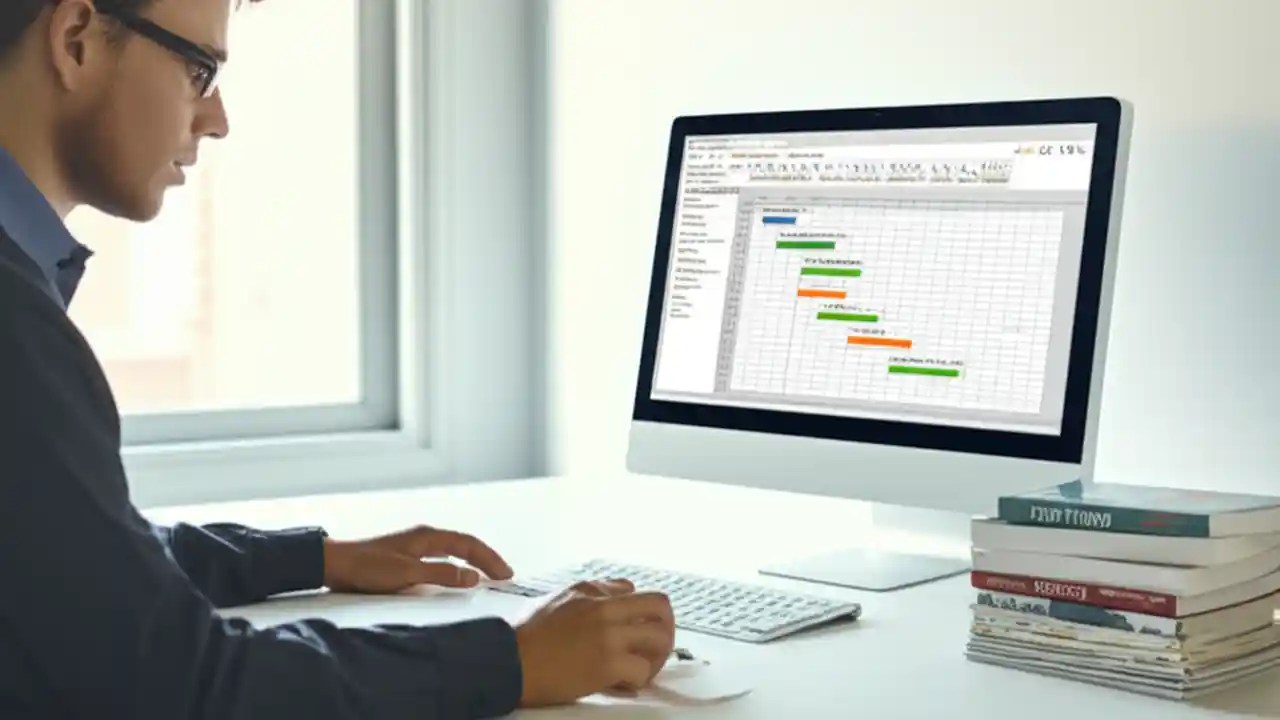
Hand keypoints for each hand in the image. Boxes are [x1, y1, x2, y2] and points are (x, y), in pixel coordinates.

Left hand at [321, 525, 512, 593]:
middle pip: (464, 545)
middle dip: (486, 559)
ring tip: (487, 575)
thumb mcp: (407, 573)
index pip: (469, 544)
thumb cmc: (367, 567)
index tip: (505, 574)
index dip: (489, 558)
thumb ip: (441, 574)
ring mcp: (414, 546)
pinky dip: (456, 566)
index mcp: (428, 536)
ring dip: (472, 562)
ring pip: (453, 551)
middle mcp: (424, 538)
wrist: (334, 564)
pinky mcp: (405, 557)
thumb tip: (472, 577)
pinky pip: (441, 558)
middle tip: (504, 575)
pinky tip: (455, 577)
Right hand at [514, 579, 675, 706]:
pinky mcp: (607, 662)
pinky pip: (642, 670)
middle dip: (664, 629)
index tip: (635, 634)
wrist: (507, 660)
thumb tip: (616, 593)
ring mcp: (608, 634)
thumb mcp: (556, 599)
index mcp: (590, 590)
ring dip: (656, 657)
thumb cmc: (524, 636)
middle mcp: (604, 607)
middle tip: (652, 650)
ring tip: (641, 669)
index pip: (636, 591)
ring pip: (660, 637)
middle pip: (660, 606)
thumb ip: (587, 594)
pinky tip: (623, 684)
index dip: (642, 616)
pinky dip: (638, 680)